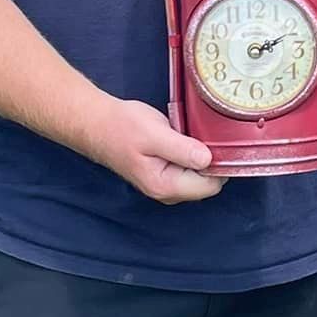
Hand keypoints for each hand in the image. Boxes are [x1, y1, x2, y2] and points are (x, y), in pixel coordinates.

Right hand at [81, 96, 223, 204]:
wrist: (97, 124)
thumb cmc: (121, 127)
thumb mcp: (154, 133)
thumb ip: (183, 149)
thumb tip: (209, 159)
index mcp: (166, 186)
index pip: (211, 185)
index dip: (219, 163)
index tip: (214, 141)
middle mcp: (167, 192)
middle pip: (208, 183)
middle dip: (210, 159)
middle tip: (199, 134)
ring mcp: (166, 185)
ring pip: (200, 176)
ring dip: (200, 155)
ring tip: (186, 135)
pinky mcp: (165, 175)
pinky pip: (190, 168)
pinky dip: (191, 154)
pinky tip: (181, 138)